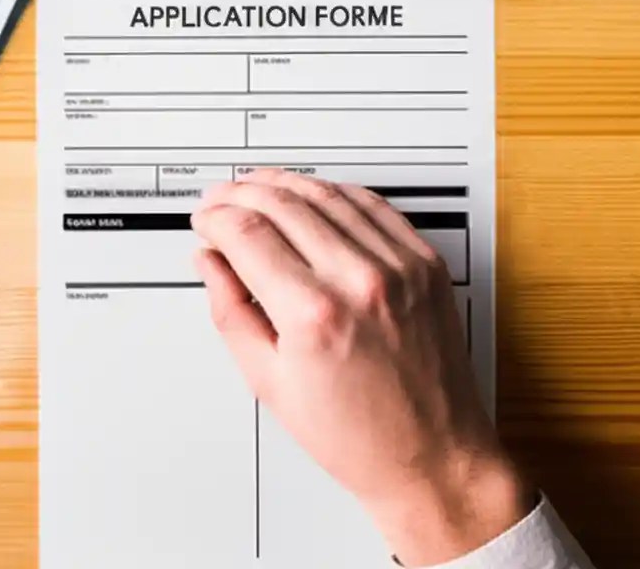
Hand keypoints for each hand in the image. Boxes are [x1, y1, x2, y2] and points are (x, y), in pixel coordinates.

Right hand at [191, 170, 530, 566]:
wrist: (434, 458)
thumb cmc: (359, 436)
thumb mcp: (270, 382)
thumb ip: (231, 312)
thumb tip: (211, 264)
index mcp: (314, 315)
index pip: (247, 232)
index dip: (215, 217)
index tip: (205, 221)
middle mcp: (360, 281)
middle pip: (283, 202)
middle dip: (240, 193)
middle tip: (221, 199)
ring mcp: (400, 268)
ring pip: (328, 193)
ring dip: (284, 183)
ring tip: (258, 186)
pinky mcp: (426, 264)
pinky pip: (374, 205)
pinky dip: (335, 191)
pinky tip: (314, 193)